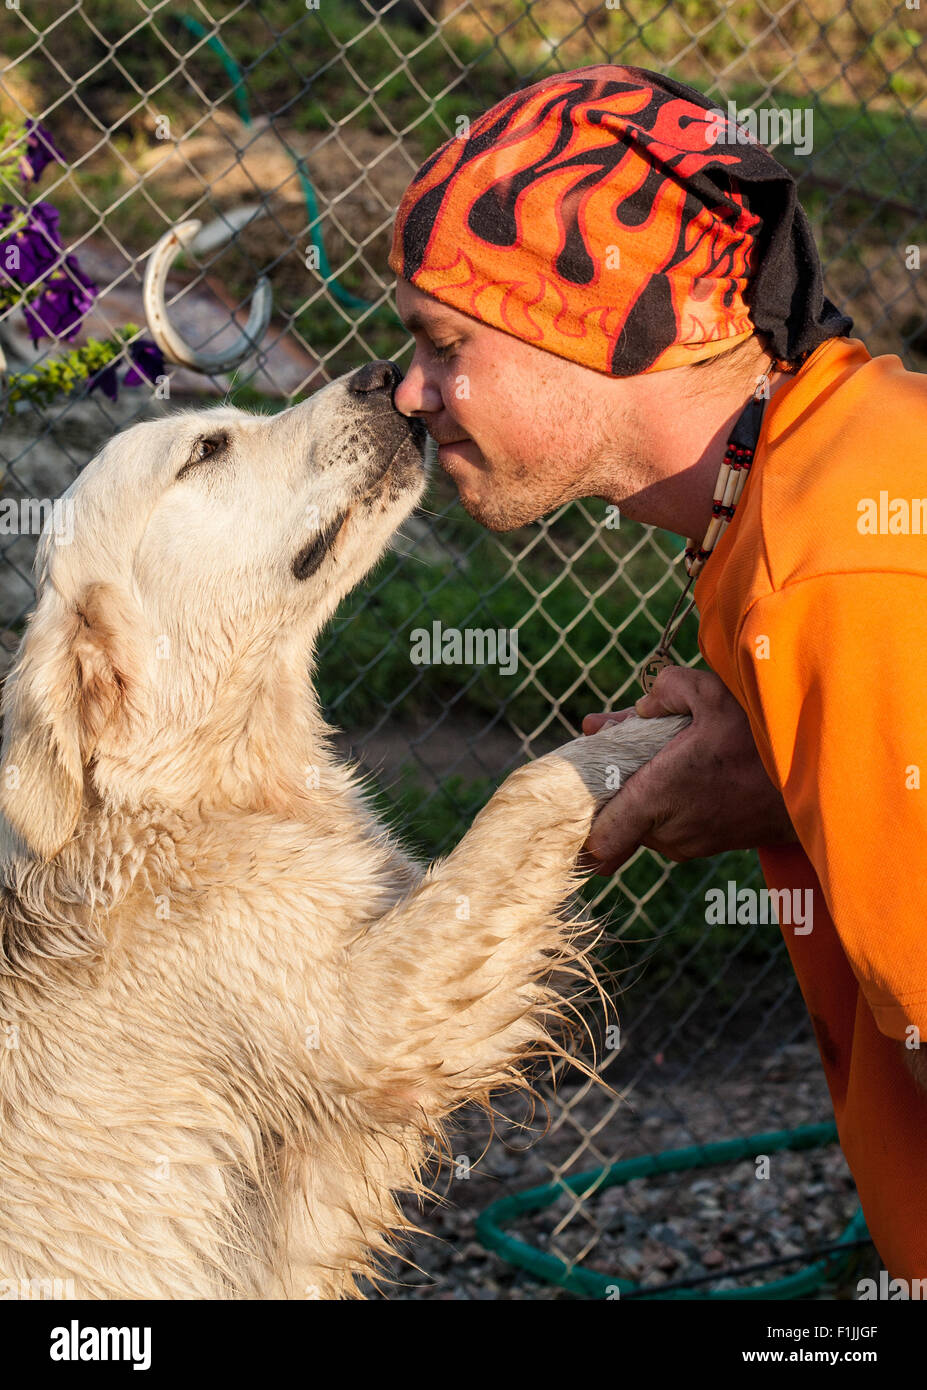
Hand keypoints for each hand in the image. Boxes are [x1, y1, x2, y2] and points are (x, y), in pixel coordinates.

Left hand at [580, 665, 798, 874]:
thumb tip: (639, 708)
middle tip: (617, 744)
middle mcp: (668, 830)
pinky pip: (666, 826)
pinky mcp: (704, 848)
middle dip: (613, 786)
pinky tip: (681, 772)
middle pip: (615, 818)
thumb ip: (666, 690)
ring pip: (641, 822)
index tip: (573, 798)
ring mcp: (687, 845)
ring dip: (641, 793)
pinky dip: (664, 802)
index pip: (600, 840)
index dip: (580, 825)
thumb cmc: (762, 739)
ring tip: (659, 756)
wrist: (816, 785)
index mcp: (659, 796)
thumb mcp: (714, 693)